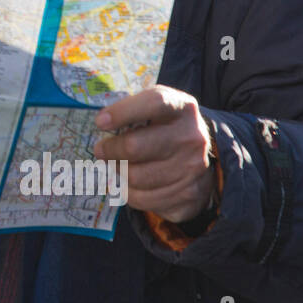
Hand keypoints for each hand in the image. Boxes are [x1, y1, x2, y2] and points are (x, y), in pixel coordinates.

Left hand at [92, 85, 216, 224]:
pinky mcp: (188, 194)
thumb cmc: (167, 129)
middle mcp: (191, 137)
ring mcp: (192, 168)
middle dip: (109, 149)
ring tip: (117, 165)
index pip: (154, 104)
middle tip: (100, 149)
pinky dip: (128, 192)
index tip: (100, 122)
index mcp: (183, 108)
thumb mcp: (156, 110)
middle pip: (134, 146)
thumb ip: (132, 110)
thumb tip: (102, 123)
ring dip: (117, 171)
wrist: (202, 159)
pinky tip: (129, 183)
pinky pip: (142, 199)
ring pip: (134, 176)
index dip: (122, 112)